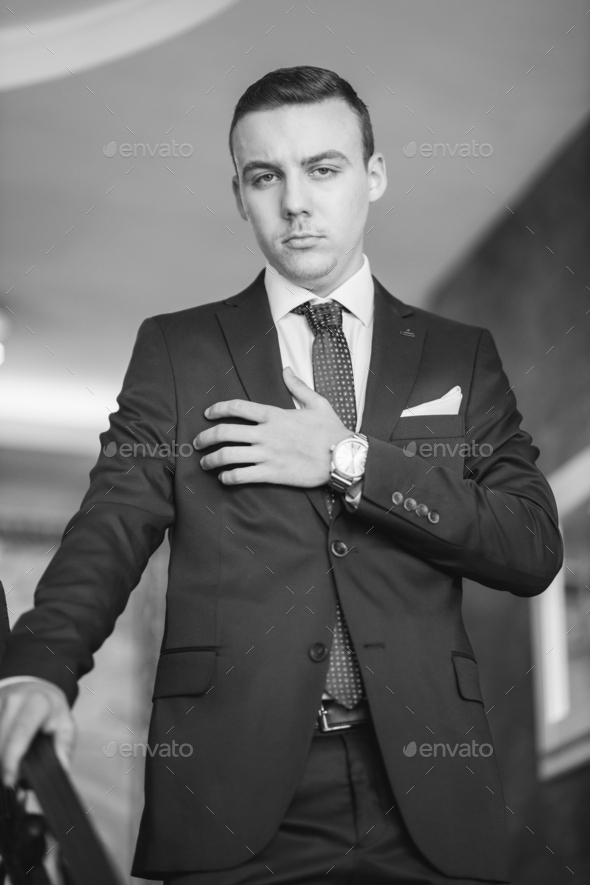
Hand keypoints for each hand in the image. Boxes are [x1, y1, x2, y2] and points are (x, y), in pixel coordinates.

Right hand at [0, 681, 74, 786]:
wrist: (34, 689)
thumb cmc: (50, 710)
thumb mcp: (65, 724)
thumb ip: (64, 746)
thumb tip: (61, 768)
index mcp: (37, 703)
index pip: (20, 732)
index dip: (12, 759)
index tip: (10, 781)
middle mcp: (14, 699)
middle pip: (1, 740)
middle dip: (3, 766)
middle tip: (13, 781)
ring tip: (9, 769)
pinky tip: (3, 757)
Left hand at [194, 366, 351, 487]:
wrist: (342, 457)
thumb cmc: (331, 430)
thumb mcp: (317, 403)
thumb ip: (298, 386)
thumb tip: (287, 370)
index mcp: (274, 414)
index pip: (237, 407)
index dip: (217, 409)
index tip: (208, 414)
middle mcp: (265, 433)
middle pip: (224, 432)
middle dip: (205, 438)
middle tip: (197, 442)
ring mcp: (267, 454)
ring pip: (228, 456)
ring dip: (211, 460)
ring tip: (205, 463)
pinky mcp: (271, 473)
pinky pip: (241, 476)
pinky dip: (228, 477)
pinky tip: (224, 478)